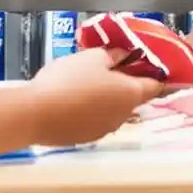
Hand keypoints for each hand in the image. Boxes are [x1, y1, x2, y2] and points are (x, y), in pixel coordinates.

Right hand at [25, 48, 163, 146]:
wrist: (36, 114)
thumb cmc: (69, 80)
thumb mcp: (92, 57)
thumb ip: (113, 55)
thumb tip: (125, 56)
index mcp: (130, 93)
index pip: (155, 85)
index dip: (154, 72)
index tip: (147, 63)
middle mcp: (123, 115)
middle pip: (132, 96)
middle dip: (125, 82)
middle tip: (109, 66)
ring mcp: (105, 129)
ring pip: (113, 109)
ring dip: (107, 97)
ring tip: (86, 81)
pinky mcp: (86, 137)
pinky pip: (96, 119)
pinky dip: (91, 109)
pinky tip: (74, 99)